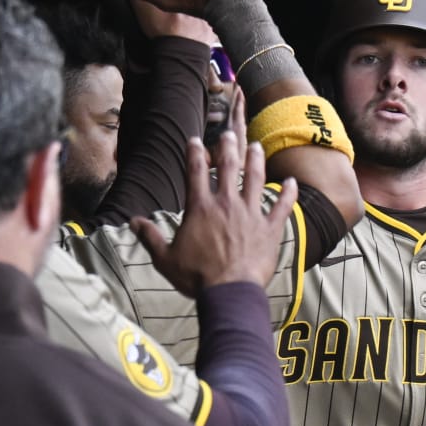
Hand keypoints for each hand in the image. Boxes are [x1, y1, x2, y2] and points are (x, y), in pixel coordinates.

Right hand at [131, 132, 297, 293]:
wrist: (229, 292)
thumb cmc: (196, 277)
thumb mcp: (165, 259)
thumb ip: (150, 237)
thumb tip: (132, 222)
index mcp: (200, 208)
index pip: (195, 171)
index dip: (194, 152)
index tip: (194, 140)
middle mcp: (226, 204)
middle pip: (228, 167)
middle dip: (227, 146)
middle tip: (228, 134)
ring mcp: (251, 214)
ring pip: (255, 179)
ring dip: (256, 160)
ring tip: (256, 146)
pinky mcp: (269, 228)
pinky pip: (282, 206)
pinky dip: (288, 193)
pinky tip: (293, 181)